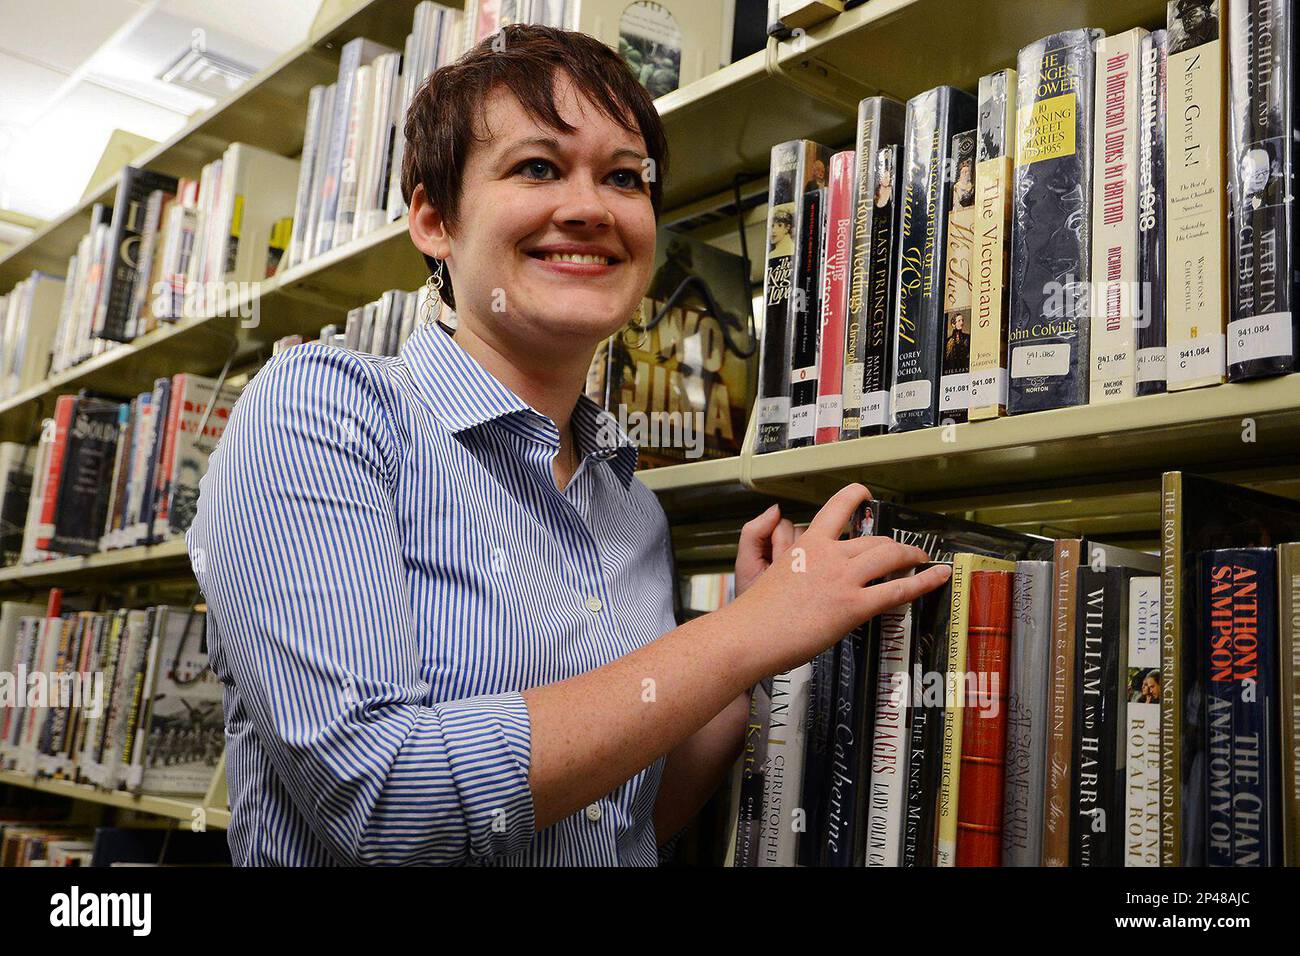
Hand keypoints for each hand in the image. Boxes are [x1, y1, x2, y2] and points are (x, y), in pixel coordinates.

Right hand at [726, 483, 951, 678]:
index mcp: (807, 543)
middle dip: (895, 545)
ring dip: (913, 557)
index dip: (856, 495)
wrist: (748, 634)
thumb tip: (778, 516)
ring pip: (891, 556)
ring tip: (923, 562)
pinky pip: (898, 589)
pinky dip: (924, 582)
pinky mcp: (853, 606)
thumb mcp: (761, 566)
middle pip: (875, 539)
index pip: (838, 506)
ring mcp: (843, 579)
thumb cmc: (754, 612)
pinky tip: (938, 577)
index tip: (866, 493)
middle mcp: (829, 555)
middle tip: (905, 552)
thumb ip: (776, 543)